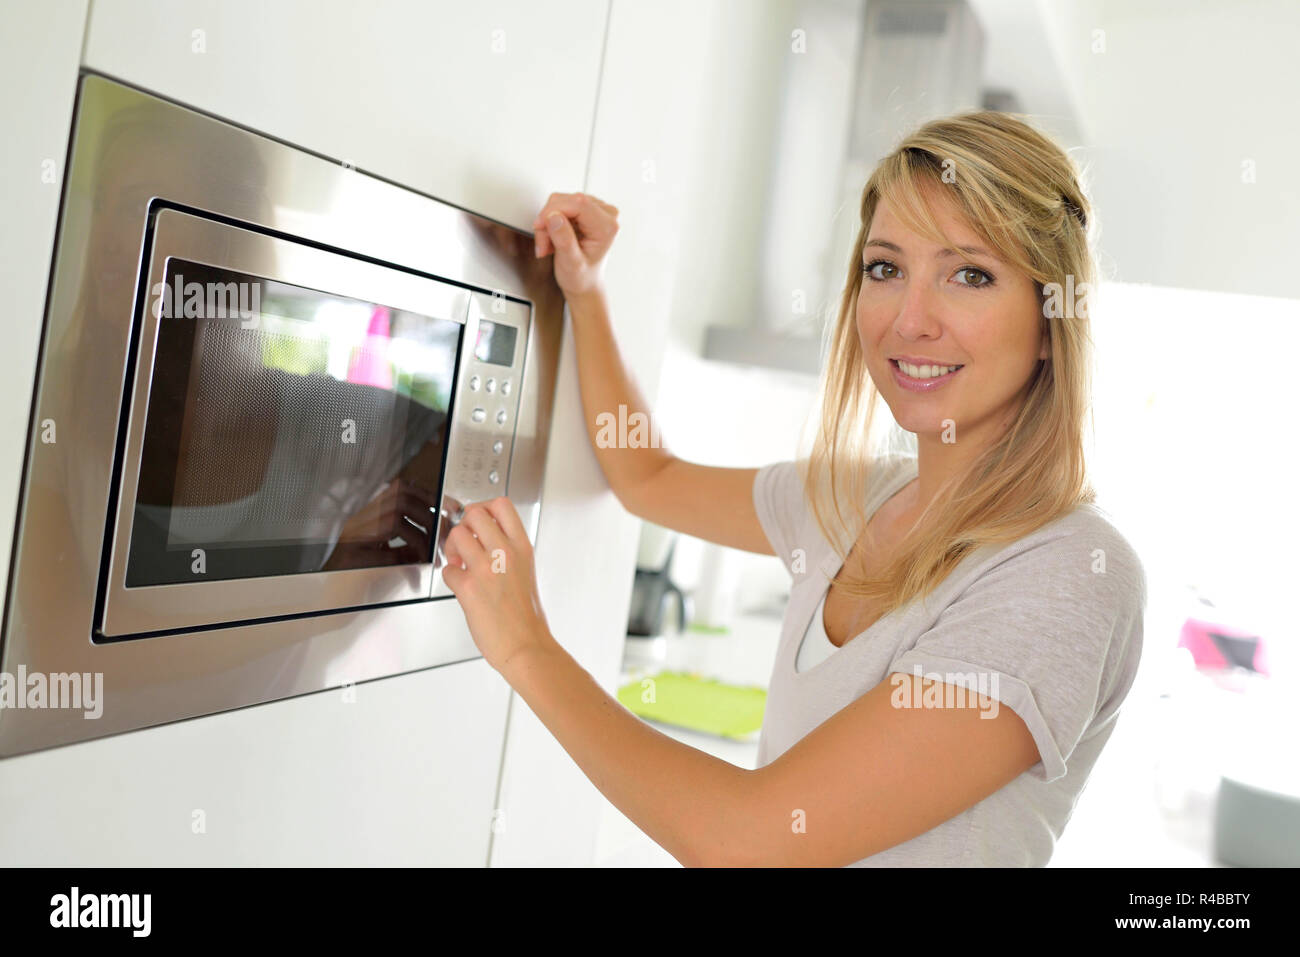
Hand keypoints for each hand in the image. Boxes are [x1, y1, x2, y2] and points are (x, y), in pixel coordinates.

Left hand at [440, 496, 555, 673]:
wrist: (526, 645)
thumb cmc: (527, 616)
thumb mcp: (527, 571)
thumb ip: (509, 551)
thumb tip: (486, 540)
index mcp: (522, 547)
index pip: (501, 505)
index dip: (484, 506)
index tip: (480, 519)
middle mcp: (505, 553)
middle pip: (474, 513)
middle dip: (464, 525)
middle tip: (465, 541)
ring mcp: (486, 569)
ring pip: (456, 535)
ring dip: (452, 549)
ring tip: (460, 563)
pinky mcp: (468, 588)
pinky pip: (447, 569)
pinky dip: (450, 576)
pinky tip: (461, 585)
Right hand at [532, 192, 618, 300]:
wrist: (584, 282)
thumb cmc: (581, 276)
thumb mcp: (571, 263)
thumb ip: (564, 240)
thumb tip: (554, 216)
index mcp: (607, 226)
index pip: (578, 203)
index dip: (553, 211)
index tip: (539, 226)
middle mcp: (606, 214)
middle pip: (567, 200)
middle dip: (548, 220)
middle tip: (543, 243)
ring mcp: (596, 210)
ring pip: (560, 202)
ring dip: (547, 223)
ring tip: (548, 244)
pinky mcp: (585, 209)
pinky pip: (560, 205)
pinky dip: (550, 221)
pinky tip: (553, 238)